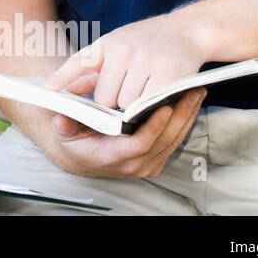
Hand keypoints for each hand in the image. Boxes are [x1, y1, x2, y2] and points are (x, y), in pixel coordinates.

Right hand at [39, 89, 206, 177]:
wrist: (79, 156)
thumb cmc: (72, 140)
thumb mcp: (63, 130)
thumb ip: (64, 124)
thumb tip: (62, 118)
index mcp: (112, 157)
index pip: (140, 144)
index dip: (154, 126)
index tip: (164, 106)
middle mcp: (134, 165)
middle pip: (164, 141)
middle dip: (180, 115)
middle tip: (189, 91)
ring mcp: (148, 163)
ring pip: (174, 140)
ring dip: (187, 115)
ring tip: (195, 91)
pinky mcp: (156, 157)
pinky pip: (175, 139)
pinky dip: (185, 120)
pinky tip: (191, 101)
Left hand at [44, 13, 207, 108]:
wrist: (186, 30)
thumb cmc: (145, 42)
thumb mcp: (115, 48)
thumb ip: (91, 71)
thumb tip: (67, 90)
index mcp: (107, 44)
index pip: (79, 63)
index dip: (62, 78)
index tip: (47, 91)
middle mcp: (123, 50)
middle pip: (105, 97)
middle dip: (112, 103)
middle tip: (125, 95)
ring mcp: (145, 61)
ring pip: (126, 103)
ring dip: (133, 106)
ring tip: (143, 91)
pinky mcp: (167, 73)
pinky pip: (148, 104)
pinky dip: (149, 107)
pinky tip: (155, 96)